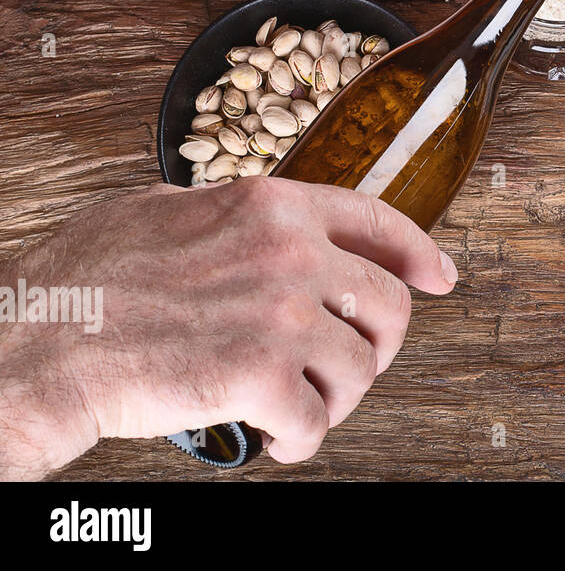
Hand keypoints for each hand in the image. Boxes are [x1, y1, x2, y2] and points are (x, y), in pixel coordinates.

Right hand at [0, 178, 456, 477]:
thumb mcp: (167, 209)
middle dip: (378, 346)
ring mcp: (281, 313)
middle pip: (389, 306)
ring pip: (360, 369)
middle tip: (350, 368)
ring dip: (336, 398)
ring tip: (298, 405)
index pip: (379, 222)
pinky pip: (317, 422)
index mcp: (273, 204)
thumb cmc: (87, 280)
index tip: (442, 278)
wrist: (38, 343)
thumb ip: (234, 215)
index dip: (421, 254)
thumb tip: (269, 225)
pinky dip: (300, 440)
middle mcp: (290, 252)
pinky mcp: (262, 377)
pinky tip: (275, 437)